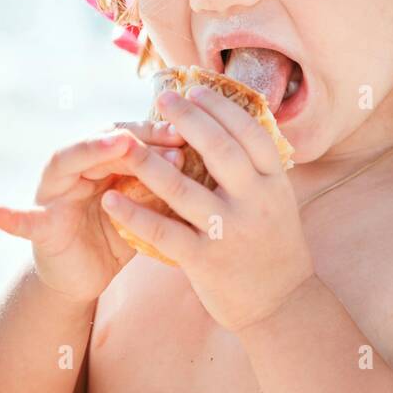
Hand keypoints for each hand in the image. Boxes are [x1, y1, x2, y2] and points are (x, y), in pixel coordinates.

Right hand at [0, 121, 186, 303]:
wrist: (84, 277)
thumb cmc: (116, 233)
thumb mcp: (142, 208)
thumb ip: (157, 185)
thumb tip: (192, 157)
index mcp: (101, 163)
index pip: (127, 137)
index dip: (154, 134)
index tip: (183, 135)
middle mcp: (74, 170)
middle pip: (100, 141)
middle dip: (133, 137)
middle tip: (164, 138)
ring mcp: (53, 195)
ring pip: (67, 162)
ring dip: (92, 150)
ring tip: (117, 143)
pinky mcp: (41, 227)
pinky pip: (25, 221)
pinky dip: (10, 218)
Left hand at [100, 86, 315, 331]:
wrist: (281, 303)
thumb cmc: (272, 242)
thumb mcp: (277, 199)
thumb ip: (256, 166)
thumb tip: (230, 117)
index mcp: (275, 183)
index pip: (251, 132)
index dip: (222, 107)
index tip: (196, 89)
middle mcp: (257, 202)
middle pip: (220, 149)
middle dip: (188, 119)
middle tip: (162, 98)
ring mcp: (231, 231)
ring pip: (184, 188)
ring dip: (150, 161)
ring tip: (125, 141)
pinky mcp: (206, 260)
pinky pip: (164, 232)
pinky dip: (134, 213)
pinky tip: (110, 198)